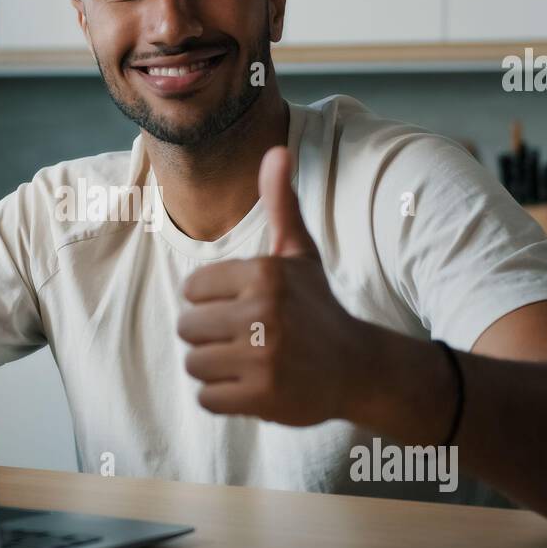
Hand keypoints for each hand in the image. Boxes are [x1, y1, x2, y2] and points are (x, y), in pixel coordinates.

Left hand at [177, 146, 367, 425]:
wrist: (358, 368)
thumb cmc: (317, 307)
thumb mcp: (299, 253)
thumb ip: (281, 204)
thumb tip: (276, 149)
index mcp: (263, 273)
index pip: (191, 290)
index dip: (211, 303)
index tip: (244, 308)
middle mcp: (263, 312)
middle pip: (188, 328)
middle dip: (211, 338)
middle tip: (248, 339)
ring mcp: (263, 356)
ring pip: (195, 363)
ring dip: (216, 368)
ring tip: (250, 362)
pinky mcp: (262, 395)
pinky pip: (207, 398)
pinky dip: (224, 398)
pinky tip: (253, 386)